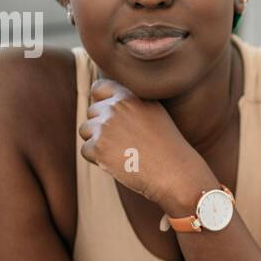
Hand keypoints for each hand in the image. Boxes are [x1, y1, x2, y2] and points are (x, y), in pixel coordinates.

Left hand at [78, 77, 213, 212]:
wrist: (174, 173)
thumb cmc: (167, 147)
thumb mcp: (154, 113)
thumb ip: (132, 104)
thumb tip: (105, 102)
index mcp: (129, 97)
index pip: (99, 88)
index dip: (101, 102)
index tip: (111, 117)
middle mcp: (115, 108)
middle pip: (91, 112)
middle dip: (102, 127)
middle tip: (125, 142)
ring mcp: (105, 127)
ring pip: (85, 131)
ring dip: (98, 142)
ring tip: (122, 152)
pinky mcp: (98, 147)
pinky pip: (86, 151)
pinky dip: (98, 160)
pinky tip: (119, 162)